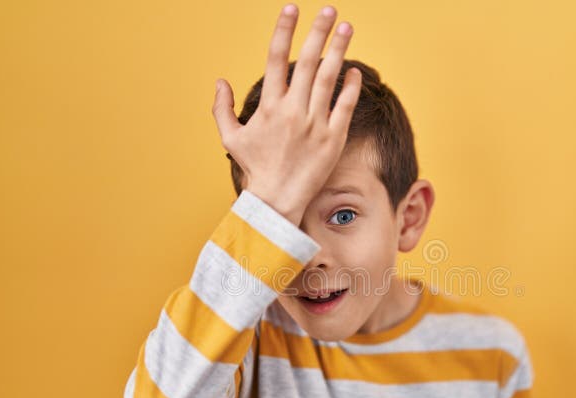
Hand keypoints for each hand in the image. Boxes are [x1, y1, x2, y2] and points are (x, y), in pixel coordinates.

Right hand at [212, 4, 361, 225]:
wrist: (277, 200)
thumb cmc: (255, 169)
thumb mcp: (231, 138)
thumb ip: (222, 108)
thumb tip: (220, 81)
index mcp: (268, 106)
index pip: (276, 58)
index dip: (284, 30)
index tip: (293, 8)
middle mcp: (292, 110)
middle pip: (307, 61)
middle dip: (319, 31)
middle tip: (330, 10)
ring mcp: (315, 124)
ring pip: (329, 78)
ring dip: (339, 50)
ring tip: (347, 28)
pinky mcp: (333, 139)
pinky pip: (345, 106)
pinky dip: (351, 87)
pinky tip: (355, 71)